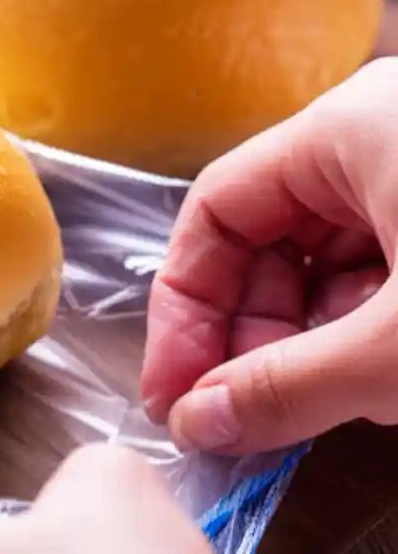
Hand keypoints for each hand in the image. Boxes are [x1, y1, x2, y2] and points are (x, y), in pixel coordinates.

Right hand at [142, 58, 397, 453]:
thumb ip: (288, 389)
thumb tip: (200, 425)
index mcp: (345, 128)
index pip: (215, 212)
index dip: (184, 309)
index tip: (176, 391)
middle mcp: (375, 136)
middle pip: (267, 241)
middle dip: (248, 336)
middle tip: (239, 414)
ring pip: (326, 263)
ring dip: (307, 340)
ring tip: (318, 404)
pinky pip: (382, 268)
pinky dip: (365, 328)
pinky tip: (377, 380)